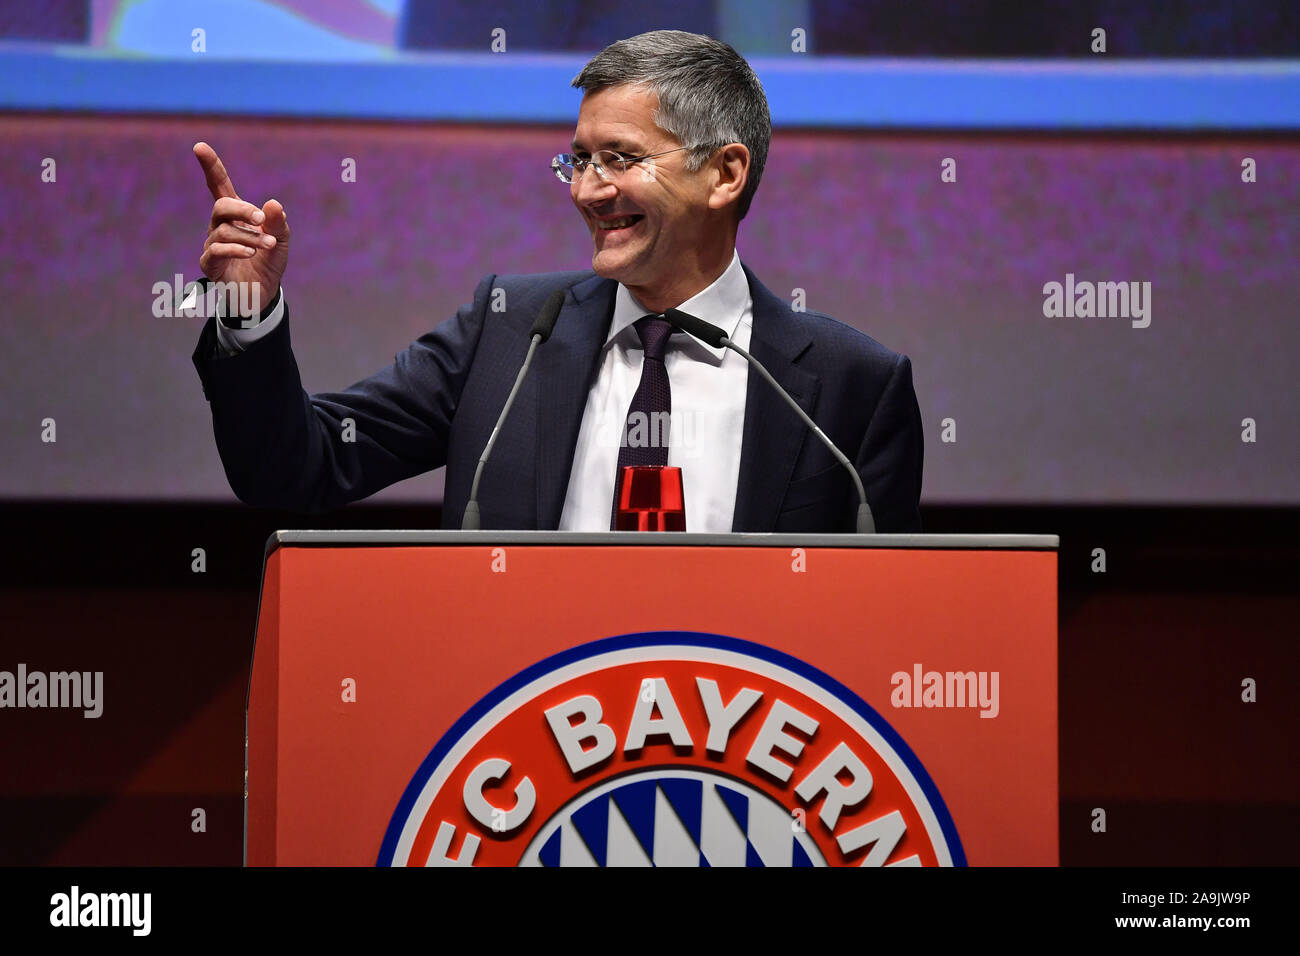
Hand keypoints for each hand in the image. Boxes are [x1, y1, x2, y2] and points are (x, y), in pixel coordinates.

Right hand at [193, 142, 289, 311]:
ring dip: (250, 237)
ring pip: (224, 231)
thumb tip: (273, 204)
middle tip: (262, 220)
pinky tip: (250, 253)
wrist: (262, 295)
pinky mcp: (210, 264)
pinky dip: (235, 249)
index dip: (211, 167)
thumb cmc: (268, 264)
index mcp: (235, 215)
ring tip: (268, 246)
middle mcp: (220, 226)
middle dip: (242, 209)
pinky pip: (216, 251)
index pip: (219, 185)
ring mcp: (213, 244)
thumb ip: (278, 223)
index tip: (200, 147)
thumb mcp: (281, 241)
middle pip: (221, 206)